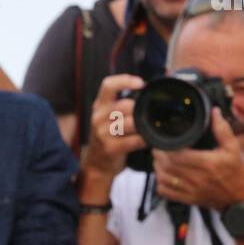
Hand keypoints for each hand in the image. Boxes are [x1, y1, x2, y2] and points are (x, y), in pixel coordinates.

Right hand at [80, 73, 145, 187]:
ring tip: (146, 129)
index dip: (125, 80)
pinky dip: (144, 140)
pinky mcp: (111, 148)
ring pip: (132, 122)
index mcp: (99, 106)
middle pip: (126, 105)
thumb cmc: (107, 137)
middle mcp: (98, 117)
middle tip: (146, 116)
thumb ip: (120, 104)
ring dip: (143, 126)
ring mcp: (103, 133)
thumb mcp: (107, 117)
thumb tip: (146, 90)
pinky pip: (136, 140)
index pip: (108, 85)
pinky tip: (145, 140)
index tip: (141, 83)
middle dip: (140, 110)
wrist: (97, 164)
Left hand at [153, 108, 243, 210]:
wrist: (240, 200)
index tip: (165, 141)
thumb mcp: (233, 149)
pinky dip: (160, 183)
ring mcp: (191, 190)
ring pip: (164, 179)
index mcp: (207, 164)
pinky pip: (166, 192)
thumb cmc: (237, 174)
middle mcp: (197, 178)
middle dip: (159, 156)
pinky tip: (163, 175)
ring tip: (159, 160)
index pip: (178, 155)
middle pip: (167, 166)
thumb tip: (214, 112)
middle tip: (159, 148)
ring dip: (157, 168)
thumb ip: (222, 130)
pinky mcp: (187, 199)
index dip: (167, 148)